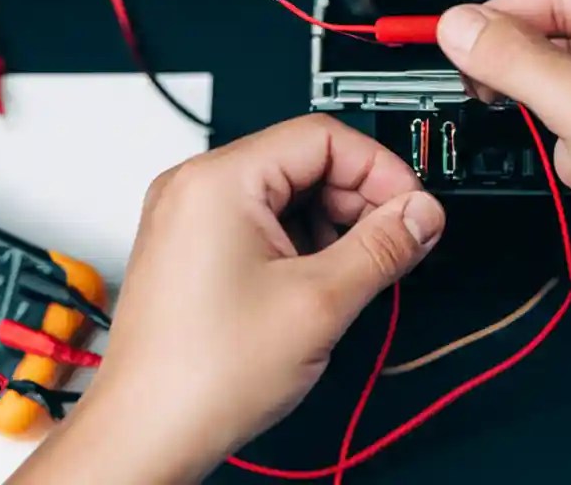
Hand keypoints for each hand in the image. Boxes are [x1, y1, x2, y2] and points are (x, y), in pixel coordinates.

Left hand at [11, 115, 444, 483]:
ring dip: (332, 228)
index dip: (380, 170)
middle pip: (305, 162)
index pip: (322, 137)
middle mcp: (195, 188)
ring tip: (355, 276)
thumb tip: (422, 215)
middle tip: (395, 245)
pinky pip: (262, 223)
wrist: (148, 433)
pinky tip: (320, 285)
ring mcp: (190, 219)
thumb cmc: (202, 375)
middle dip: (358, 202)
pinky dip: (301, 246)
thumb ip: (383, 248)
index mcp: (219, 181)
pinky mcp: (192, 249)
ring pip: (287, 195)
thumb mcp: (320, 303)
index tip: (412, 209)